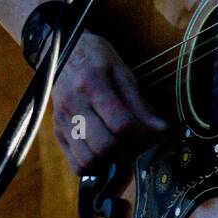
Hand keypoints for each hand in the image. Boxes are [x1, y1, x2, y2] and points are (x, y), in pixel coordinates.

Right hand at [51, 31, 168, 175]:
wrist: (63, 51)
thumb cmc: (97, 58)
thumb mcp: (122, 70)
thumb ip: (139, 102)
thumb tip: (161, 129)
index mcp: (92, 82)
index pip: (120, 123)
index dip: (141, 135)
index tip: (152, 135)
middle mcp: (73, 104)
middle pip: (104, 145)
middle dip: (127, 151)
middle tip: (138, 144)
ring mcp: (62, 121)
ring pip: (89, 159)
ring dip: (111, 161)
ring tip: (122, 148)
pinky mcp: (57, 133)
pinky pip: (75, 164)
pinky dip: (94, 166)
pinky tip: (104, 153)